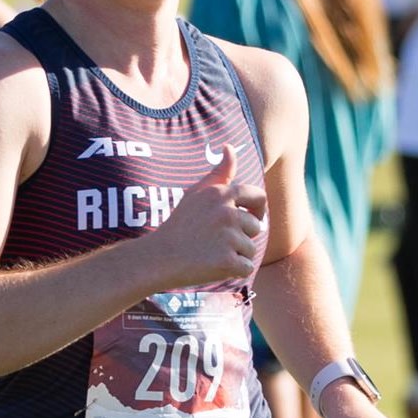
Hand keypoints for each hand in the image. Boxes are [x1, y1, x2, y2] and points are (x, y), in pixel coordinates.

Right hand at [150, 145, 266, 288]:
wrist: (159, 257)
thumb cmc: (180, 225)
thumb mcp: (196, 193)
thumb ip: (219, 172)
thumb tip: (230, 146)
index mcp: (221, 193)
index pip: (258, 196)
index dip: (258, 209)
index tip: (250, 217)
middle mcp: (226, 212)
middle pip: (255, 227)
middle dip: (241, 236)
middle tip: (215, 240)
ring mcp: (227, 237)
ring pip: (250, 249)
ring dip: (236, 254)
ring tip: (211, 252)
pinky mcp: (227, 260)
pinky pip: (246, 267)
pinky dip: (233, 271)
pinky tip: (213, 266)